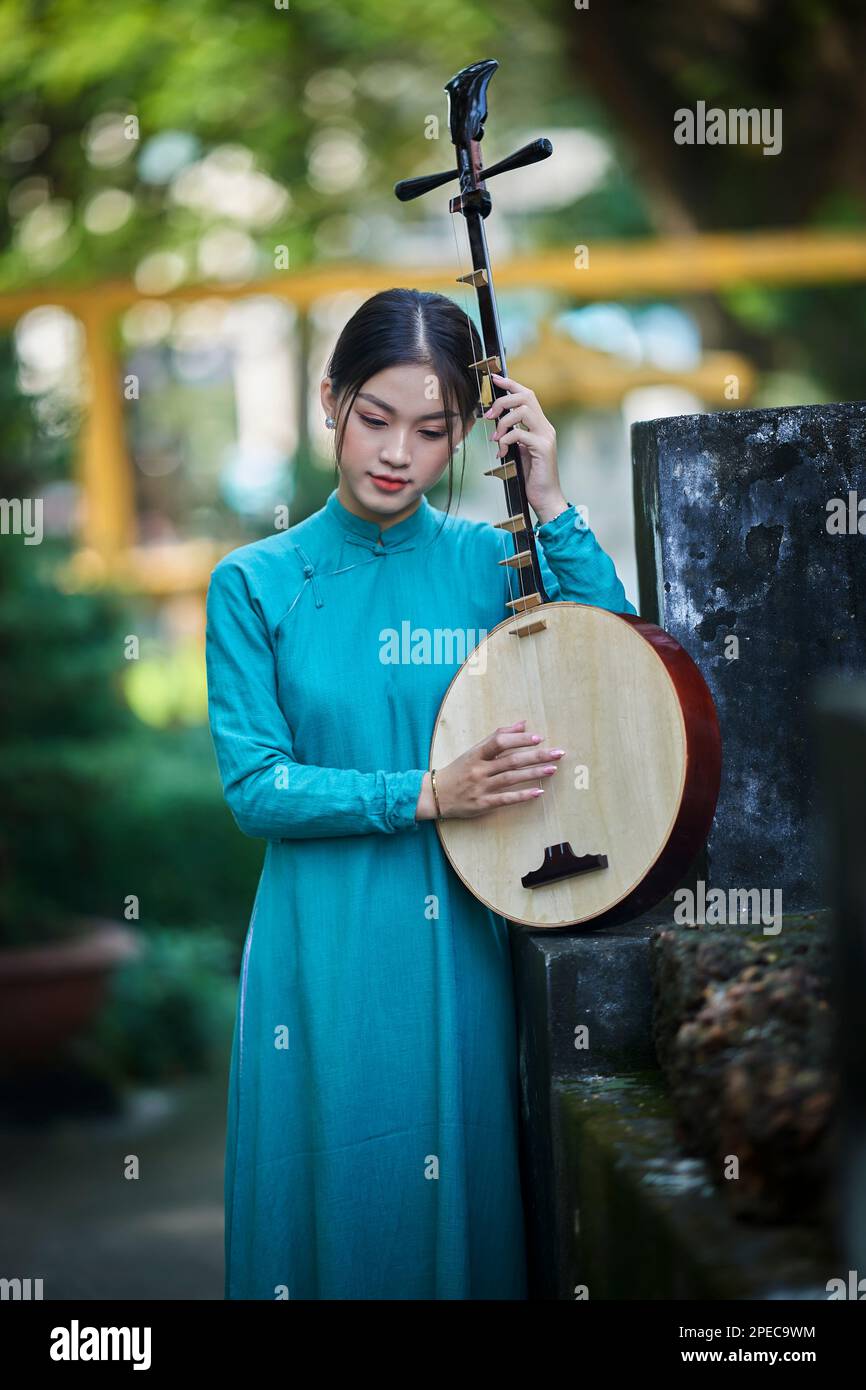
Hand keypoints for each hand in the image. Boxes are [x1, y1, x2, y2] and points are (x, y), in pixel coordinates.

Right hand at [417, 720, 565, 819]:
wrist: (435, 794)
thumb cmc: (459, 770)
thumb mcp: (474, 751)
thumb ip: (497, 737)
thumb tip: (522, 724)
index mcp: (476, 754)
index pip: (499, 742)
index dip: (519, 739)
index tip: (538, 738)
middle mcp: (479, 769)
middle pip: (511, 760)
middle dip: (536, 756)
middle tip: (557, 753)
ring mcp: (481, 787)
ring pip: (511, 778)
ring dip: (534, 773)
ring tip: (553, 769)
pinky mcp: (482, 803)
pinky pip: (505, 799)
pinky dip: (522, 795)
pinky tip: (538, 792)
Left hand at [484, 371, 567, 524]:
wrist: (546, 498)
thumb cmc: (531, 477)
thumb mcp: (520, 452)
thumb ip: (514, 437)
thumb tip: (498, 424)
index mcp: (540, 426)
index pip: (528, 395)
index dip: (511, 384)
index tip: (494, 379)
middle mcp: (545, 427)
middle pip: (526, 396)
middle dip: (503, 401)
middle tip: (488, 415)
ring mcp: (546, 437)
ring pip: (523, 411)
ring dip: (503, 422)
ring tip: (495, 438)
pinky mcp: (543, 448)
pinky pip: (520, 434)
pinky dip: (506, 441)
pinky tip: (502, 453)